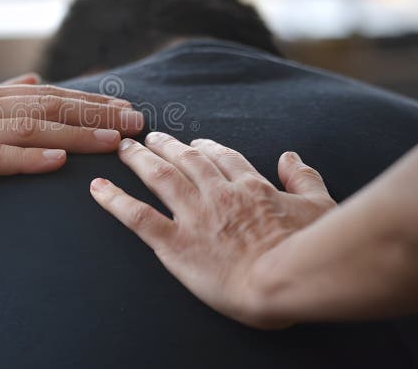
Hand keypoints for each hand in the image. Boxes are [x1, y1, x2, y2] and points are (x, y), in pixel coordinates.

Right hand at [0, 82, 142, 195]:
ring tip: (115, 140)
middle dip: (98, 115)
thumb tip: (36, 81)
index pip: (49, 96)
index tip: (127, 108)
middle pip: (50, 108)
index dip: (91, 102)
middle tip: (140, 122)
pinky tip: (57, 162)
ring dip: (76, 133)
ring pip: (30, 129)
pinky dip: (27, 159)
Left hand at [89, 133, 335, 328]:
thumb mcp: (320, 206)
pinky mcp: (175, 242)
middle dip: (166, 146)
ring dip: (139, 160)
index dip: (207, 148)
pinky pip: (137, 216)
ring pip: (160, 177)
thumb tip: (291, 157)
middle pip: (187, 160)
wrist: (287, 279)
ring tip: (123, 149)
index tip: (195, 142)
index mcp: (251, 187)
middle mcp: (218, 194)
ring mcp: (194, 216)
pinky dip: (114, 200)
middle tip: (148, 138)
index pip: (224, 158)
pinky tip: (97, 189)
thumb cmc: (309, 248)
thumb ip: (304, 179)